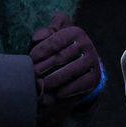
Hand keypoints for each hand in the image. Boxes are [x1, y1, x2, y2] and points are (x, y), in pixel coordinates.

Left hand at [29, 12, 101, 126]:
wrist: (78, 64)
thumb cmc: (57, 49)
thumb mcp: (49, 37)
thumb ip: (42, 34)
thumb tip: (36, 38)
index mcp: (74, 32)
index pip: (55, 42)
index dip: (40, 52)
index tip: (30, 60)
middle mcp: (86, 45)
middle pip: (61, 58)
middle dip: (43, 67)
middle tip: (32, 75)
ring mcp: (93, 61)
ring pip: (70, 72)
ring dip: (52, 80)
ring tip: (41, 84)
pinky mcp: (95, 76)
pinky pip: (80, 84)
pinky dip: (66, 90)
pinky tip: (56, 93)